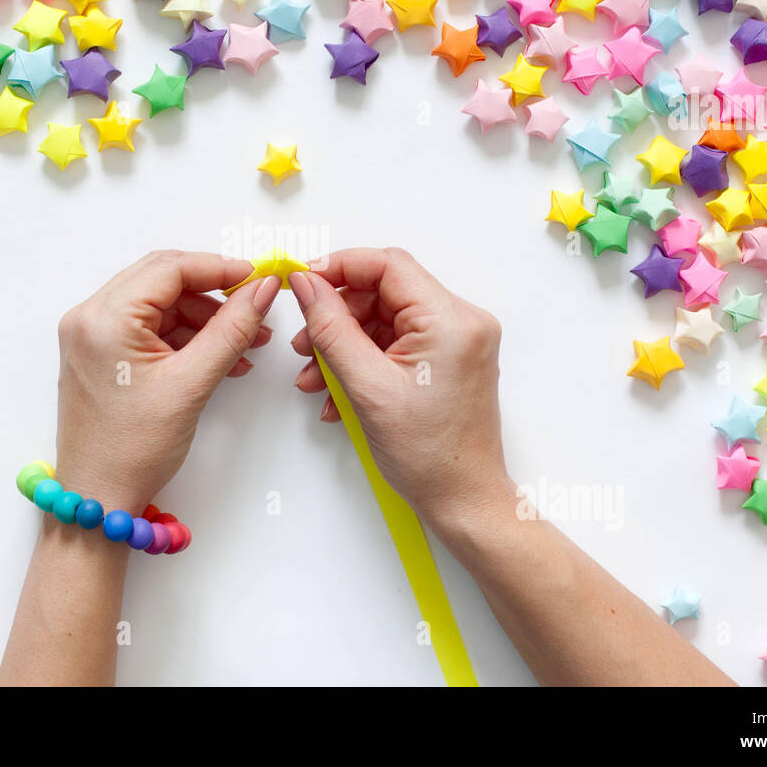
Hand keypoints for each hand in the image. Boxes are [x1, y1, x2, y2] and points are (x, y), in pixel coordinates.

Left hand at [55, 251, 279, 510]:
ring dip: (204, 318)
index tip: (259, 280)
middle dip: (214, 293)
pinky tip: (220, 357)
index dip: (220, 268)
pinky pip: (149, 328)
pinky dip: (185, 337)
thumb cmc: (133, 450)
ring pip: (159, 304)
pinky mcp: (99, 355)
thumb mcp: (191, 384)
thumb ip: (232, 329)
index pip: (169, 268)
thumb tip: (264, 288)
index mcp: (103, 318)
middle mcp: (89, 317)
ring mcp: (91, 336)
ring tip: (246, 344)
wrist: (98, 500)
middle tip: (255, 308)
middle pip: (163, 280)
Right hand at [289, 248, 510, 523]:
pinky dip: (363, 360)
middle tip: (304, 344)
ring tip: (315, 378)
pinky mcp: (448, 359)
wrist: (462, 500)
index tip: (303, 283)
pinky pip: (395, 342)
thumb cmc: (429, 455)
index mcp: (452, 320)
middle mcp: (462, 322)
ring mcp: (457, 341)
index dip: (339, 268)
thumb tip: (306, 285)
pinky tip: (338, 392)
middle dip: (337, 317)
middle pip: (384, 291)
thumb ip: (331, 329)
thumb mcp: (366, 387)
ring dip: (344, 344)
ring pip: (384, 319)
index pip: (388, 265)